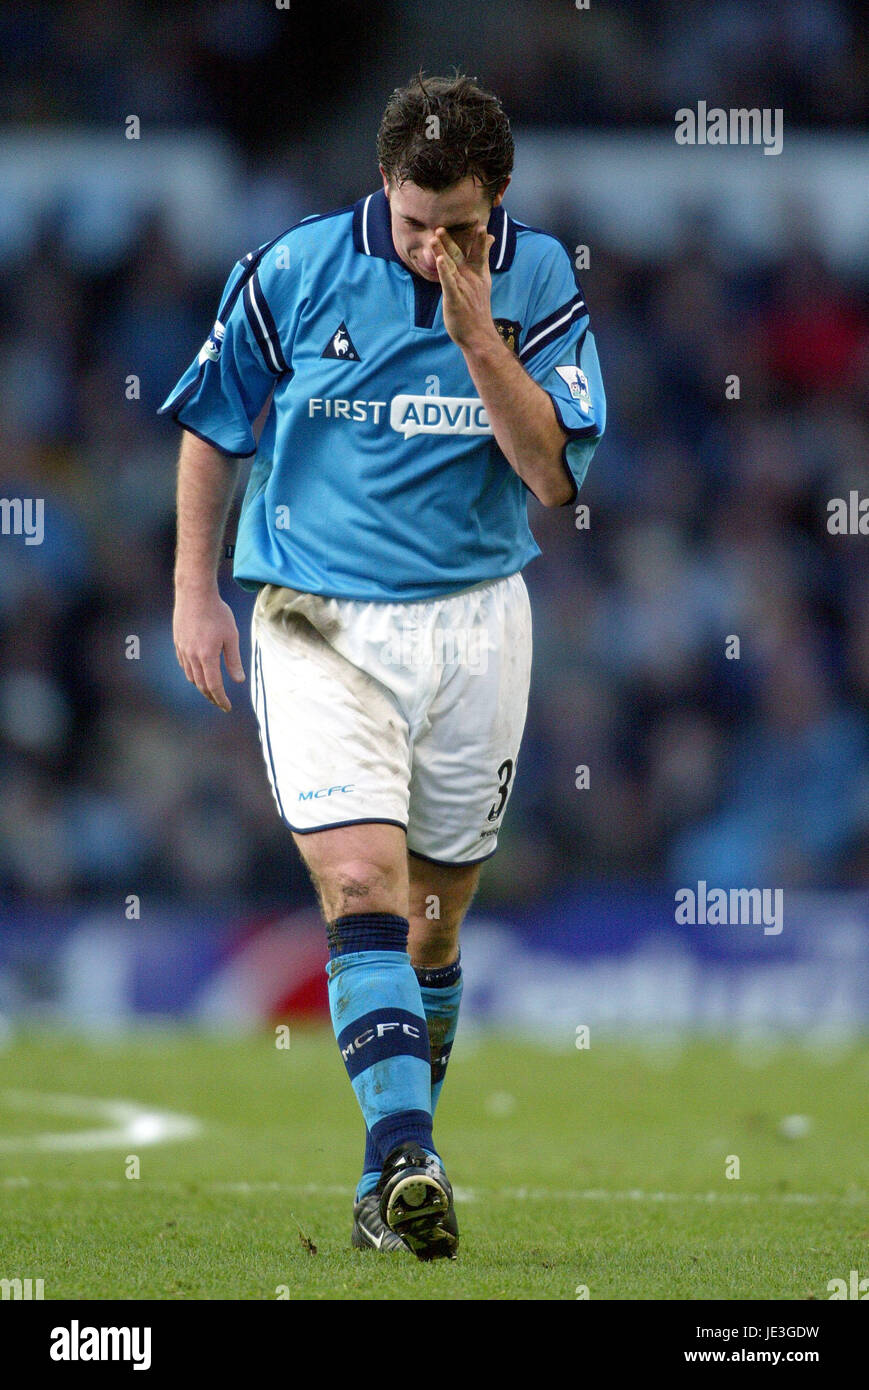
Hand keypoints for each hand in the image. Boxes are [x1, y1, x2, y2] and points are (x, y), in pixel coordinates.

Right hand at [173, 584, 244, 711]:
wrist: (195, 593)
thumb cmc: (217, 613)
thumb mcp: (232, 636)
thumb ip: (234, 660)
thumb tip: (238, 681)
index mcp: (207, 656)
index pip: (214, 686)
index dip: (221, 699)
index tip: (227, 707)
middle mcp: (192, 656)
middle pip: (201, 685)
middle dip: (212, 697)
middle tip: (221, 703)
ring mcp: (183, 650)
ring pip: (191, 676)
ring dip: (201, 687)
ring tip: (211, 691)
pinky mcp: (178, 643)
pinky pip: (184, 665)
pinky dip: (192, 675)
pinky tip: (199, 674)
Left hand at [433, 225, 498, 351]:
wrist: (478, 335)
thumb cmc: (478, 309)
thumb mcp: (483, 281)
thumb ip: (484, 259)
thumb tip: (491, 240)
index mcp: (479, 275)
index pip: (479, 252)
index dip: (479, 239)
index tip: (479, 223)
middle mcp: (472, 279)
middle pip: (462, 255)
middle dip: (453, 240)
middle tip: (442, 226)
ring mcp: (463, 289)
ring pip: (451, 266)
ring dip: (444, 250)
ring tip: (436, 236)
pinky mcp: (454, 299)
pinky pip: (448, 283)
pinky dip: (444, 271)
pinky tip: (440, 260)